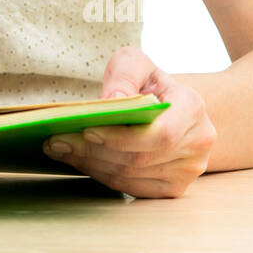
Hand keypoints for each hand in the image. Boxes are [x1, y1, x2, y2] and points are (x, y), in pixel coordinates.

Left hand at [41, 47, 214, 197]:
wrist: (169, 105)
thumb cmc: (148, 81)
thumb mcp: (135, 63)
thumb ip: (124, 76)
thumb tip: (111, 102)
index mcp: (192, 108)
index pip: (160, 133)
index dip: (121, 137)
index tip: (85, 129)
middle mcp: (197, 143)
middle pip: (140, 159)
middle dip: (93, 151)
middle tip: (56, 141)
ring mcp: (188, 171)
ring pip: (132, 177)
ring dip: (91, 165)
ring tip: (60, 149)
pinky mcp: (173, 188)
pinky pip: (132, 189)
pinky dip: (101, 175)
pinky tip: (80, 160)